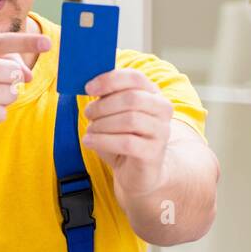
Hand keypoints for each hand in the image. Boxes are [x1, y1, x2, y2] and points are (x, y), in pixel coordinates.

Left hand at [82, 67, 173, 207]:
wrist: (138, 174)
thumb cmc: (124, 140)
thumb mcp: (115, 115)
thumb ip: (107, 98)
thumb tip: (90, 85)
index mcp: (153, 94)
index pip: (135, 77)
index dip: (109, 80)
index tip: (88, 88)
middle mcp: (163, 110)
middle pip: (132, 98)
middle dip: (103, 105)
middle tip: (88, 114)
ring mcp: (161, 132)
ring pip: (130, 120)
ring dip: (102, 124)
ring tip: (90, 130)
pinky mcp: (153, 153)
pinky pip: (127, 142)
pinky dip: (103, 140)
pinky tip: (89, 141)